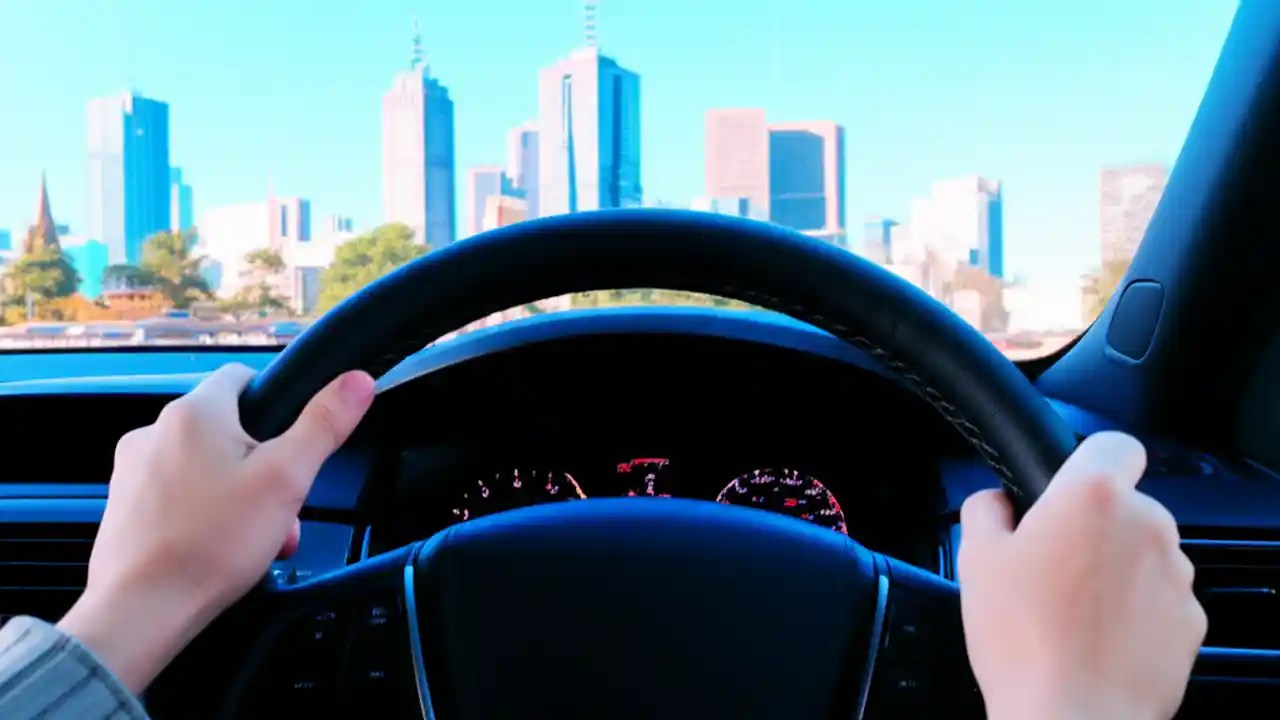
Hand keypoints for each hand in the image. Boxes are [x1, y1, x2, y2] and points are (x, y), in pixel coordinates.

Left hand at [57, 364, 374, 692]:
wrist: (142, 609)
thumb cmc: (211, 544)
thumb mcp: (287, 479)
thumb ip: (324, 424)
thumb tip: (356, 381)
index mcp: (195, 413)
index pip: (242, 377)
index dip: (275, 405)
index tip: (290, 443)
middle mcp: (154, 431)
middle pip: (227, 429)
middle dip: (262, 466)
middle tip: (280, 507)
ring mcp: (134, 469)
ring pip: (202, 465)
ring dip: (234, 492)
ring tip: (253, 537)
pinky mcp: (125, 505)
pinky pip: (175, 494)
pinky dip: (201, 513)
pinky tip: (217, 547)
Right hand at [958, 431, 1205, 719]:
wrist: (1070, 716)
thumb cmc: (1022, 639)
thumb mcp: (975, 559)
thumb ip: (985, 510)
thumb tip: (994, 501)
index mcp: (1092, 497)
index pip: (1115, 444)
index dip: (1090, 462)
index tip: (1068, 490)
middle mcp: (1146, 525)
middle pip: (1125, 505)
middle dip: (1094, 527)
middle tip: (1050, 565)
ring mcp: (1176, 575)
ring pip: (1144, 552)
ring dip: (1117, 569)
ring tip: (1071, 609)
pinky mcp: (1191, 620)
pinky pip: (1160, 598)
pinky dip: (1136, 610)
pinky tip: (1098, 636)